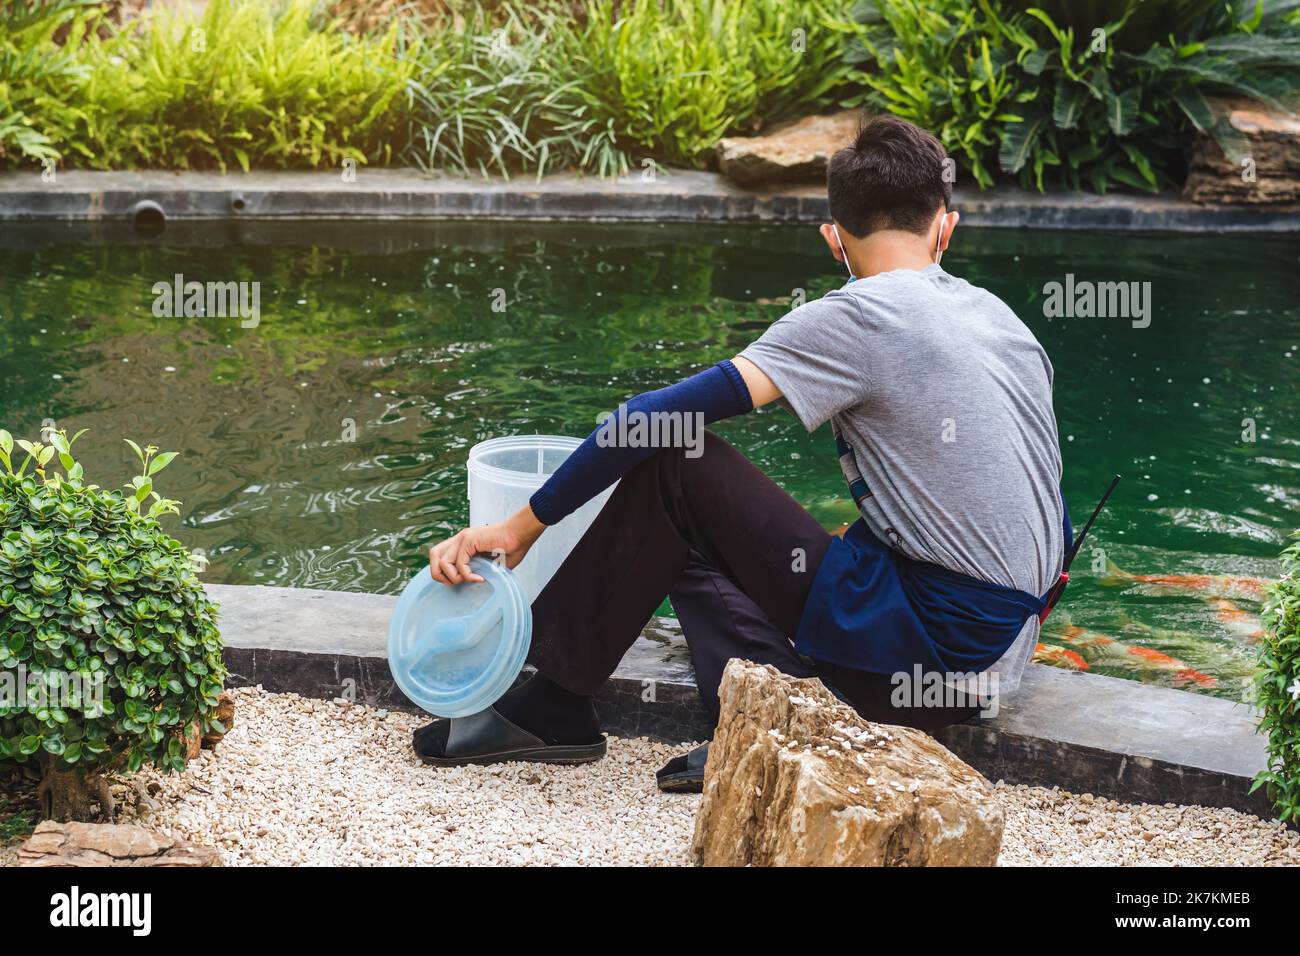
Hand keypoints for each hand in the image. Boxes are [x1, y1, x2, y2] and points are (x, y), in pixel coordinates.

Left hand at [428, 505, 544, 585]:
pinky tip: (479, 578)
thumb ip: (477, 570)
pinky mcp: (470, 540)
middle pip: (433, 555)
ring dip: (454, 577)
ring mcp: (463, 538)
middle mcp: (459, 539)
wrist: (521, 534)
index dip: (443, 572)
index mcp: (462, 543)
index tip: (459, 582)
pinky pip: (459, 563)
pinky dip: (467, 575)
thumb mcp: (490, 564)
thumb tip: (471, 583)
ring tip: (470, 580)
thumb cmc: (510, 547)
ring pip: (442, 562)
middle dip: (439, 574)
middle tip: (456, 583)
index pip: (439, 556)